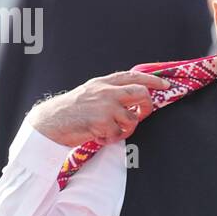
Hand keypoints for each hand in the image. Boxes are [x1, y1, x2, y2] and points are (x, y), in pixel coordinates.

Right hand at [28, 71, 171, 146]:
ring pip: (132, 119)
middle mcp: (106, 91)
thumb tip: (135, 96)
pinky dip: (111, 139)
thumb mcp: (91, 92)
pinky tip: (99, 136)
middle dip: (147, 107)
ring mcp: (105, 106)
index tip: (165, 84)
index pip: (134, 76)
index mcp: (104, 83)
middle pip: (141, 94)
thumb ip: (110, 91)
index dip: (152, 80)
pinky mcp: (102, 121)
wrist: (51, 121)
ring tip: (111, 132)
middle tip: (141, 116)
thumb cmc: (72, 110)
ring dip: (125, 130)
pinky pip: (118, 134)